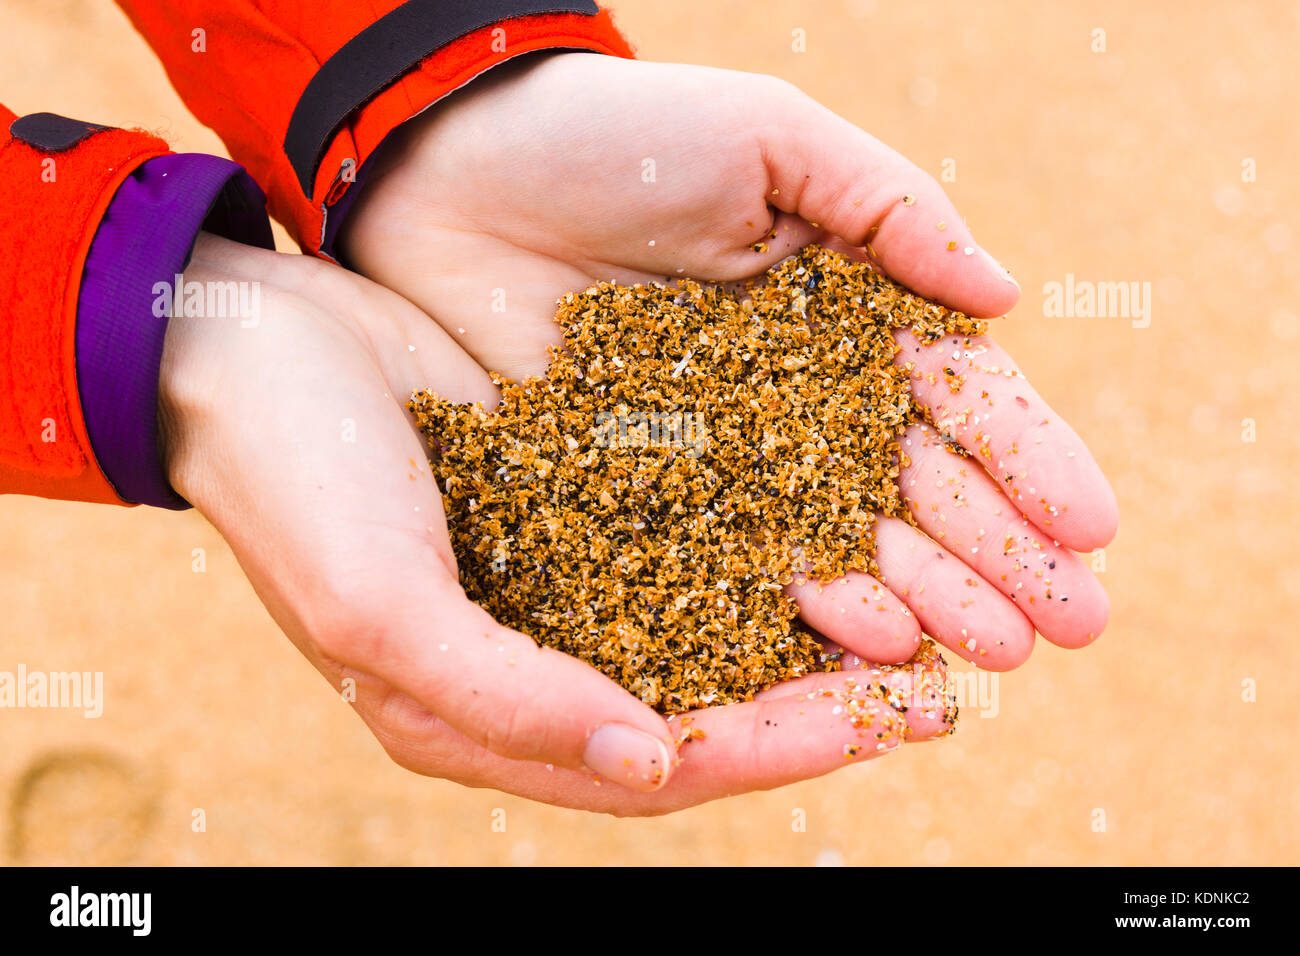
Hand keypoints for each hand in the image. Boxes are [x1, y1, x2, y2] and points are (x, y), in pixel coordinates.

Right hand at [160, 234, 950, 815]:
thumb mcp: (383, 603)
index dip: (778, 748)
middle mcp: (533, 661)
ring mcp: (552, 583)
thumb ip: (510, 696)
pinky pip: (684, 542)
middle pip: (708, 707)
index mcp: (481, 716)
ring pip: (709, 630)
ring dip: (808, 628)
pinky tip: (831, 522)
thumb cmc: (292, 482)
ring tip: (917, 611)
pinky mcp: (565, 503)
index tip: (887, 720)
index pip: (664, 764)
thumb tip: (651, 754)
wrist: (247, 349)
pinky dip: (759, 546)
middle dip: (823, 703)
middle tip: (943, 683)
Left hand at [339, 53, 1119, 670]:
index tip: (1092, 524)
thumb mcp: (768, 139)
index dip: (1026, 460)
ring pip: (841, 537)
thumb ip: (888, 207)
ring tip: (985, 651)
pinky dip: (802, 601)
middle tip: (1069, 625)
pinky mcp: (647, 494)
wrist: (452, 173)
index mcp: (839, 311)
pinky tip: (860, 640)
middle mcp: (794, 396)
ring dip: (920, 596)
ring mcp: (724, 455)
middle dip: (996, 555)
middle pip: (913, 488)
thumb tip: (1005, 298)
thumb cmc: (614, 131)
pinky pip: (736, 558)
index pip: (953, 397)